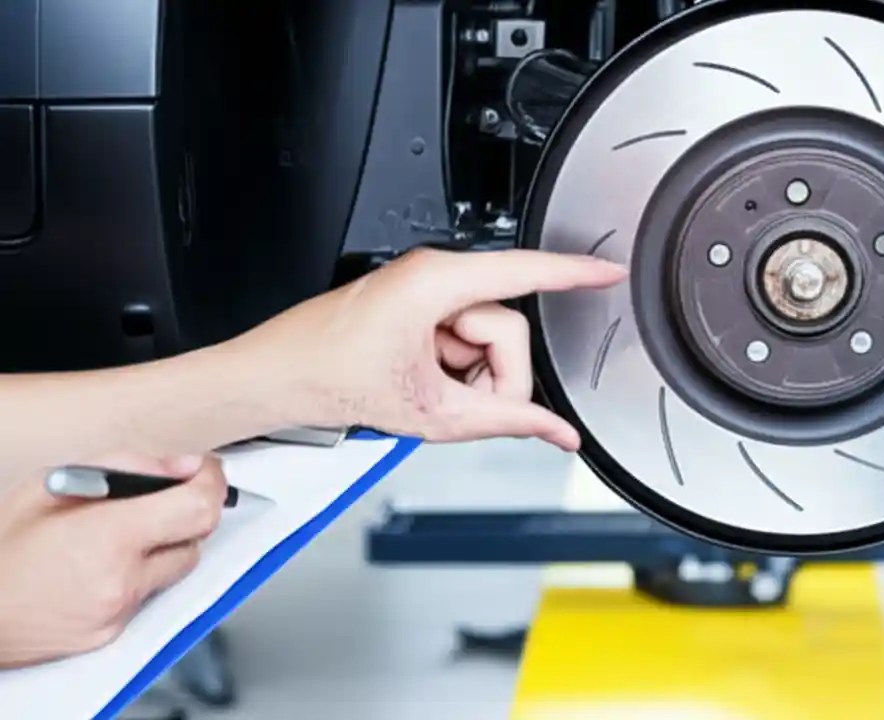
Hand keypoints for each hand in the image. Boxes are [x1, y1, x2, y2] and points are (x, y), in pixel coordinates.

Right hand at [0, 455, 225, 667]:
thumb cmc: (3, 546)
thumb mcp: (52, 484)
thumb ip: (125, 466)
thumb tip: (180, 466)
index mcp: (108, 537)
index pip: (198, 507)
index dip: (211, 481)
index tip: (204, 470)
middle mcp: (122, 580)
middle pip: (197, 538)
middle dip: (190, 511)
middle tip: (165, 496)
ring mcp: (120, 612)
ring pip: (176, 568)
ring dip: (166, 544)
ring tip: (123, 532)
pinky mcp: (115, 634)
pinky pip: (150, 594)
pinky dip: (140, 573)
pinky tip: (104, 564)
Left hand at [235, 248, 625, 449]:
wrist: (275, 377)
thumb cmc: (327, 377)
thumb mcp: (430, 411)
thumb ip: (505, 421)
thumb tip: (554, 430)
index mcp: (438, 283)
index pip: (527, 273)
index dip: (576, 274)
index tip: (608, 270)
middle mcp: (434, 276)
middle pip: (508, 329)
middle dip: (494, 378)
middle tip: (458, 404)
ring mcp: (424, 290)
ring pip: (486, 339)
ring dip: (470, 378)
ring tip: (427, 394)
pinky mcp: (417, 307)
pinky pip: (461, 340)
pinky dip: (453, 371)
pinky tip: (420, 384)